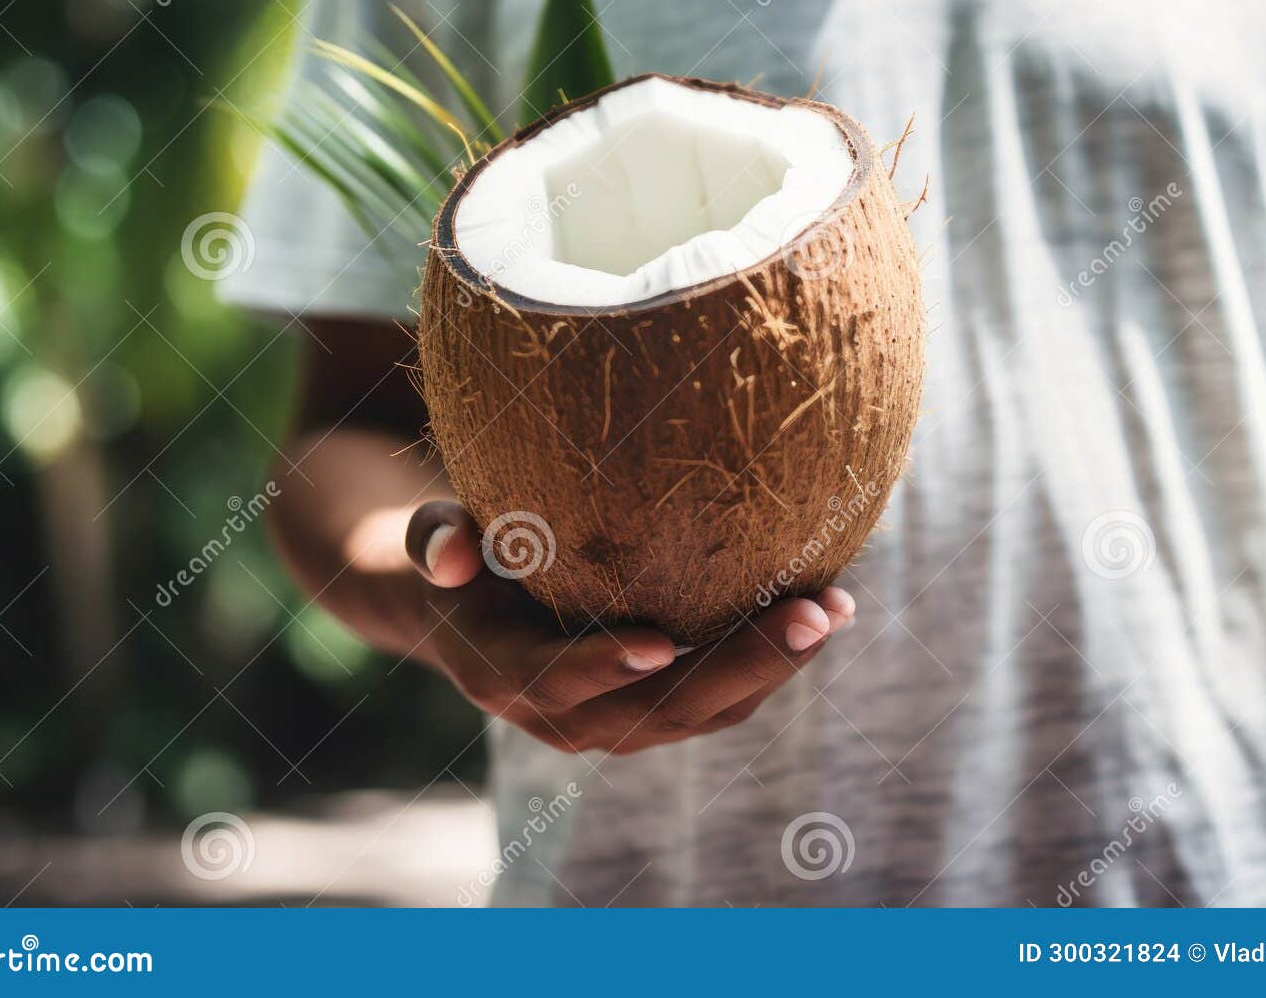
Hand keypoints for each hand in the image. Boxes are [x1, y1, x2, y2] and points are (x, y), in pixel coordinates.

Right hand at [402, 499, 853, 754]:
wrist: (469, 615)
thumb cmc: (457, 558)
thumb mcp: (430, 540)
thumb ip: (434, 541)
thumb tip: (447, 550)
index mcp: (505, 674)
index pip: (556, 679)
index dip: (602, 665)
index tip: (658, 640)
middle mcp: (565, 716)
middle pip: (659, 709)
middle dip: (740, 666)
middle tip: (810, 612)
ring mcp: (616, 723)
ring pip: (704, 713)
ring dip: (774, 668)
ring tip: (835, 609)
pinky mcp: (653, 711)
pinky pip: (718, 700)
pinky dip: (769, 664)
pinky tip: (822, 610)